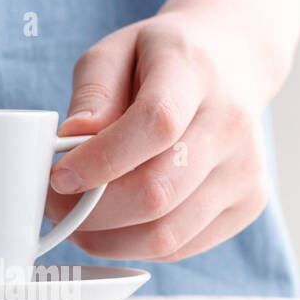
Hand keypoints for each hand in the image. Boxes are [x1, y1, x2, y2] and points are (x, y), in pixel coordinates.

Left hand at [45, 9, 283, 261]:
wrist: (232, 61)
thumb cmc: (162, 58)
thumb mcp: (115, 52)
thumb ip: (93, 94)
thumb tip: (72, 137)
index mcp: (195, 74)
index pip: (156, 125)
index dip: (101, 160)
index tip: (58, 176)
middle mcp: (230, 125)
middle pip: (159, 191)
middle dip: (91, 211)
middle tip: (51, 206)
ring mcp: (245, 170)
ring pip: (168, 234)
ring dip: (106, 239)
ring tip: (73, 221)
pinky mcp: (247, 204)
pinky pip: (180, 247)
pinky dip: (133, 247)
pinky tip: (108, 227)